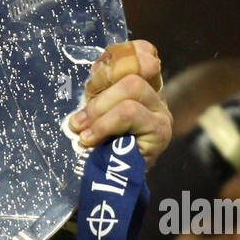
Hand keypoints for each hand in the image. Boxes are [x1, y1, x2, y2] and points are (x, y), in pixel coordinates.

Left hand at [68, 39, 171, 165]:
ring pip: (132, 89)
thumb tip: (90, 77)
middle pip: (131, 73)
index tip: (95, 73)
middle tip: (77, 121)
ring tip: (83, 132)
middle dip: (98, 95)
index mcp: (143, 88)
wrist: (114, 185)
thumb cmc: (102, 149)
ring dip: (99, 111)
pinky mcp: (160, 130)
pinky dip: (104, 125)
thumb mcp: (97, 116)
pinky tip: (90, 140)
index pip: (144, 53)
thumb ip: (97, 95)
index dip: (121, 55)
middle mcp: (156, 96)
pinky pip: (130, 113)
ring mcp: (161, 113)